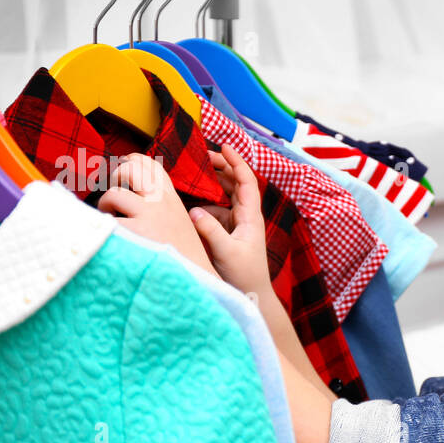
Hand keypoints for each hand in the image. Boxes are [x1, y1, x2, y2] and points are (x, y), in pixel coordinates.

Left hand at [99, 154, 217, 277]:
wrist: (196, 279)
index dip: (132, 161)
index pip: (150, 164)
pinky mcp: (137, 232)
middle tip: (116, 195)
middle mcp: (162, 202)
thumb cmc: (183, 255)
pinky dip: (105, 227)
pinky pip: (108, 220)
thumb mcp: (179, 221)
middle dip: (116, 177)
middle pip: (131, 169)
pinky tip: (112, 237)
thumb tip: (133, 191)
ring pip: (115, 193)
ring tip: (110, 217)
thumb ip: (161, 205)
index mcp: (172, 198)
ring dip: (106, 204)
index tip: (124, 171)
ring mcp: (150, 215)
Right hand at [189, 144, 272, 299]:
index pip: (246, 181)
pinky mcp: (227, 233)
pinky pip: (216, 211)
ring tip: (194, 173)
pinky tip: (190, 202)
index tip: (224, 146)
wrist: (252, 296)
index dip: (237, 162)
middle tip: (202, 155)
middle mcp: (246, 217)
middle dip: (221, 166)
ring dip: (213, 183)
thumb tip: (193, 210)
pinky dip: (204, 203)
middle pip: (235, 183)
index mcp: (250, 217)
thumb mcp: (226, 252)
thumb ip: (211, 231)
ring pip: (225, 196)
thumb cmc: (245, 276)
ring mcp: (237, 224)